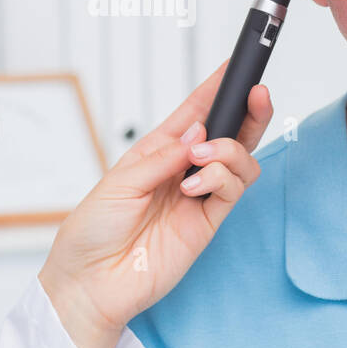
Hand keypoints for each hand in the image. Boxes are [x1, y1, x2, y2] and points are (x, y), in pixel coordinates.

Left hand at [38, 59, 272, 347]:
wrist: (90, 282)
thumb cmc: (93, 231)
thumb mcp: (119, 182)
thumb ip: (162, 157)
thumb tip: (198, 132)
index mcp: (158, 151)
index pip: (195, 113)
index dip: (216, 89)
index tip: (236, 65)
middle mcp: (182, 170)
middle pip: (229, 134)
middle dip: (248, 112)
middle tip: (256, 93)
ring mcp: (198, 197)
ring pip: (240, 161)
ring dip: (228, 150)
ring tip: (202, 157)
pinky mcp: (207, 224)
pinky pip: (231, 191)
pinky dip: (221, 179)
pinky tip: (194, 186)